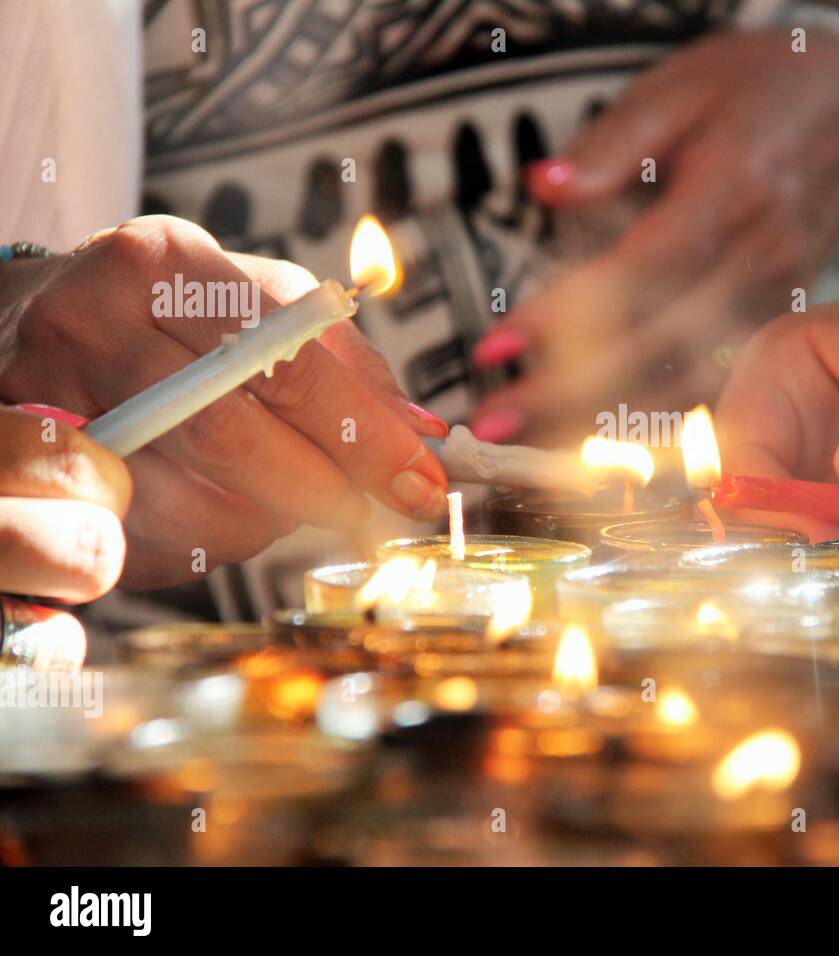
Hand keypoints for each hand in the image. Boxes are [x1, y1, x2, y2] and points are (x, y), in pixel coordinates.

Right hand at [0, 216, 448, 588]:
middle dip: (320, 489)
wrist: (32, 319)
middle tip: (367, 514)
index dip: (364, 434)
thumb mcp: (259, 299)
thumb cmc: (170, 312)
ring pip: (187, 501)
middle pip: (230, 435)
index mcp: (166, 264)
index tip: (419, 482)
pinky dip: (208, 540)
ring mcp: (51, 399)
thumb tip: (422, 430)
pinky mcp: (40, 470)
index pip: (286, 361)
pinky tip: (224, 509)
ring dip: (263, 522)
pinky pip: (147, 537)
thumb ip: (344, 359)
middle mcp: (95, 322)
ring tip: (289, 502)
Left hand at [470, 27, 838, 444]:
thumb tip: (543, 187)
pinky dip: (663, 419)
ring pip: (693, 377)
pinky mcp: (782, 317)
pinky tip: (608, 445)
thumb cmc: (747, 89)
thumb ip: (609, 144)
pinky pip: (722, 380)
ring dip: (612, 422)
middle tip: (494, 422)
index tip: (497, 346)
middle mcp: (762, 252)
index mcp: (733, 187)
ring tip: (536, 450)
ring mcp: (779, 292)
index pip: (639, 271)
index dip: (566, 317)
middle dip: (571, 391)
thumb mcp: (675, 91)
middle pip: (661, 341)